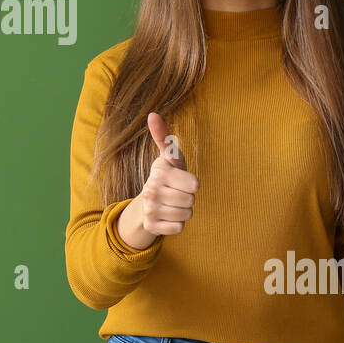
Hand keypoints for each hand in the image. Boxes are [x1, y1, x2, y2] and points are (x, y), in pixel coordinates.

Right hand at [137, 112, 199, 237]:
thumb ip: (163, 136)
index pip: (195, 185)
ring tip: (173, 204)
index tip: (182, 180)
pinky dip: (177, 224)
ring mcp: (149, 209)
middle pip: (191, 200)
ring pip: (186, 215)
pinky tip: (168, 216)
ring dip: (184, 211)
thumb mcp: (170, 158)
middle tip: (177, 193)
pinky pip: (178, 228)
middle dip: (188, 198)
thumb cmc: (167, 175)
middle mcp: (151, 191)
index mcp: (159, 172)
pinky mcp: (150, 226)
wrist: (148, 201)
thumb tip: (152, 114)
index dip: (193, 184)